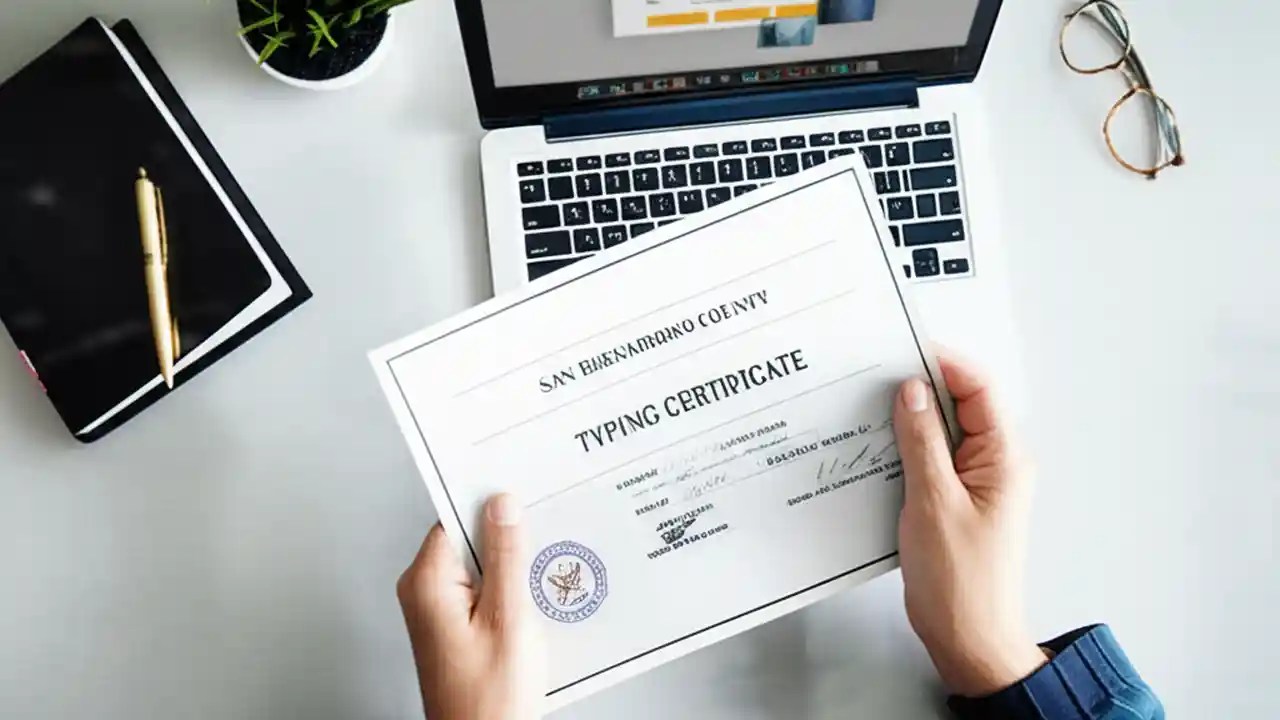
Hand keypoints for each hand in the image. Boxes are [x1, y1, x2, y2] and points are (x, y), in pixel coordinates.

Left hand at [397, 495, 544, 719]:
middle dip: (507, 543)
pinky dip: (508, 594)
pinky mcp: (454, 624)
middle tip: (534, 557)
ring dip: (511, 572)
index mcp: (427, 582)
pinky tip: (526, 611)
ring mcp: (437, 609)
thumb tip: (502, 505)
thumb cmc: (487, 700)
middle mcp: (424, 592)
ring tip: (531, 594)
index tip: (519, 501)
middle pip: (469, 539)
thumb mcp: (508, 618)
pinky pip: (483, 590)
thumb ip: (506, 556)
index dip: (490, 507)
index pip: (455, 516)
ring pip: (481, 565)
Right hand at [893, 355, 1047, 696]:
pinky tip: (876, 451)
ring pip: (941, 432)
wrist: (969, 639)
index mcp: (1004, 458)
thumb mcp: (932, 502)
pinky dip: (905, 450)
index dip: (942, 363)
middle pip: (959, 405)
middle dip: (917, 388)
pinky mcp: (956, 500)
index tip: (900, 349)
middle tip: (872, 378)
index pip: (978, 389)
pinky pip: (931, 459)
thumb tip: (911, 390)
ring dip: (908, 421)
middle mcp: (996, 463)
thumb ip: (921, 441)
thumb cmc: (961, 581)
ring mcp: (977, 482)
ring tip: (866, 412)